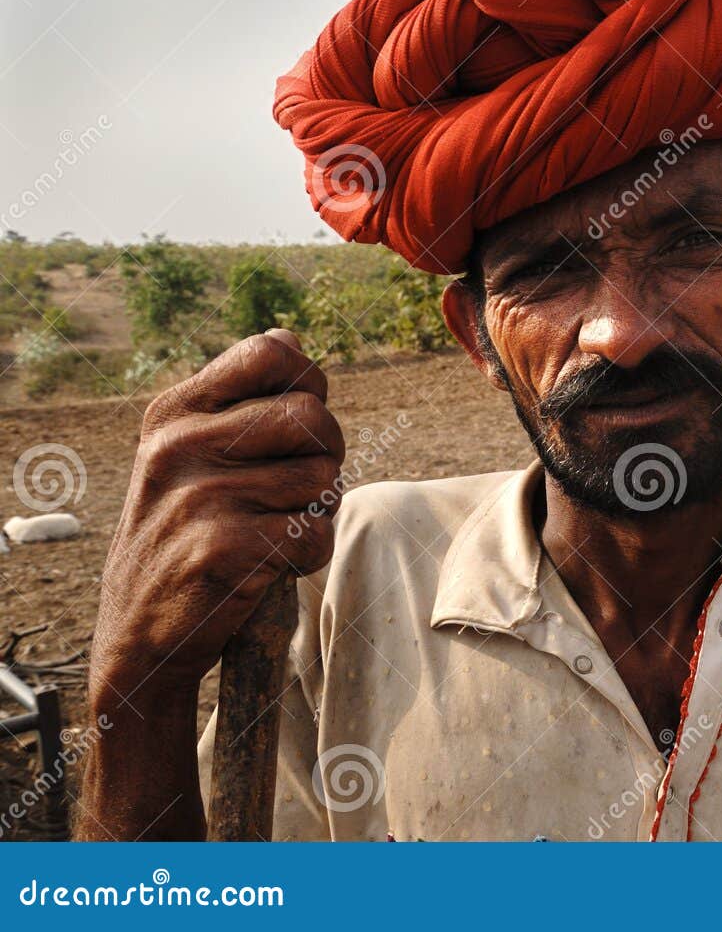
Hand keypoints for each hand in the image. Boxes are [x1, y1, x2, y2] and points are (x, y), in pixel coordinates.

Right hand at [88, 329, 345, 709]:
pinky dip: (308, 556)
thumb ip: (240, 401)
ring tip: (270, 530)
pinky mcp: (222, 548)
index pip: (271, 352)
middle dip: (325, 456)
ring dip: (315, 511)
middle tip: (291, 492)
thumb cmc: (185, 535)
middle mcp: (180, 445)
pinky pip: (316, 534)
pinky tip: (268, 565)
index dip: (308, 384)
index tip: (295, 427)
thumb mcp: (188, 455)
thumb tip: (292, 340)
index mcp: (175, 411)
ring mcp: (199, 495)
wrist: (140, 637)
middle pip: (313, 417)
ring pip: (324, 478)